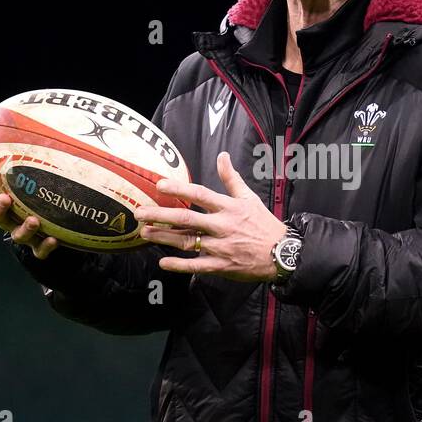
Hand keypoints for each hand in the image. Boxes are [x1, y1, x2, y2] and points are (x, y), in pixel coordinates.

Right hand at [0, 162, 59, 259]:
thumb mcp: (34, 178)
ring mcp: (23, 234)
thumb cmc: (39, 199)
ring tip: (34, 220)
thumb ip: (31, 159)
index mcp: (2, 201)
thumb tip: (34, 127)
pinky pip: (40, 250)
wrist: (54, 232)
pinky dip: (45, 245)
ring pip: (18, 234)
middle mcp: (9, 218)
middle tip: (4, 198)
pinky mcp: (39, 247)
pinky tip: (53, 239)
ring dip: (24, 228)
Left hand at [135, 151, 286, 280]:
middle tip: (139, 212)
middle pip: (187, 219)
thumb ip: (231, 178)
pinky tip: (163, 262)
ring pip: (188, 242)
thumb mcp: (249, 197)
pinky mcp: (222, 265)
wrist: (282, 252)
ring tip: (145, 232)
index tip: (160, 185)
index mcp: (229, 208)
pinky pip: (197, 266)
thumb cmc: (263, 223)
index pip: (200, 195)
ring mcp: (221, 247)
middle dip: (161, 215)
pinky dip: (180, 265)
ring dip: (164, 237)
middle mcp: (223, 226)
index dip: (179, 190)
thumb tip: (223, 156)